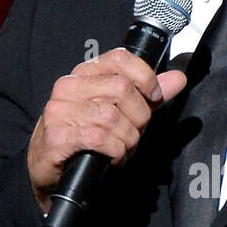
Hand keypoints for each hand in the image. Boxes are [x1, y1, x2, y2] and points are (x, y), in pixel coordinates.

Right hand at [27, 47, 186, 211]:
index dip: (145, 77)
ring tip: (124, 148)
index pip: (120, 58)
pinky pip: (100, 138)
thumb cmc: (84, 137)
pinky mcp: (58, 135)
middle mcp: (69, 87)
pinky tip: (114, 157)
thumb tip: (177, 79)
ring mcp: (60, 110)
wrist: (48, 168)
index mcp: (84, 74)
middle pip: (122, 89)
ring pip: (113, 117)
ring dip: (128, 139)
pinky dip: (116, 151)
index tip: (154, 97)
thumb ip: (148, 96)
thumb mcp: (120, 111)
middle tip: (135, 133)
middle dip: (139, 117)